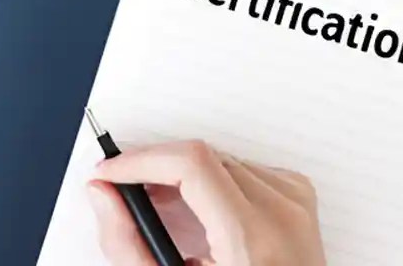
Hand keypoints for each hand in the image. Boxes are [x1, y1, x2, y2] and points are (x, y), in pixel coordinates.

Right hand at [88, 140, 324, 265]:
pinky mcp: (298, 197)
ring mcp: (295, 202)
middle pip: (200, 157)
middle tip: (125, 189)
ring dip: (181, 174)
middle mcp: (281, 213)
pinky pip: (243, 167)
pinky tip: (199, 206)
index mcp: (253, 239)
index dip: (140, 160)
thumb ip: (128, 246)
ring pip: (218, 158)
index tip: (111, 172)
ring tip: (160, 204)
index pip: (191, 163)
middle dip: (153, 167)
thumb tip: (103, 195)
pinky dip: (212, 179)